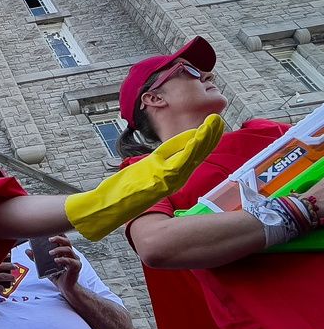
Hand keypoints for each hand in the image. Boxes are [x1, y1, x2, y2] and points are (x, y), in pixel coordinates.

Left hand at [30, 235, 81, 297]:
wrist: (65, 288)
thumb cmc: (57, 275)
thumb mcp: (45, 266)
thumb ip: (37, 259)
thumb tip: (27, 251)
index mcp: (64, 252)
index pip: (62, 239)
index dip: (58, 234)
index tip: (50, 231)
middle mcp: (71, 254)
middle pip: (67, 241)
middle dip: (58, 238)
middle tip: (49, 239)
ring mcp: (75, 259)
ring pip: (68, 249)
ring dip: (58, 249)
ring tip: (50, 253)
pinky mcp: (76, 266)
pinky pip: (70, 261)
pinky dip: (63, 259)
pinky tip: (56, 261)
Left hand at [65, 113, 224, 239]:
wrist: (109, 206)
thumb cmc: (125, 191)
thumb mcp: (145, 172)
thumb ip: (161, 161)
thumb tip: (172, 149)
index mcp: (172, 176)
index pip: (191, 155)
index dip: (203, 141)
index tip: (213, 126)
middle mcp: (175, 178)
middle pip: (197, 155)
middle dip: (209, 138)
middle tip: (219, 122)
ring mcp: (170, 179)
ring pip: (193, 156)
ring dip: (205, 139)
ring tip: (215, 123)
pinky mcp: (162, 179)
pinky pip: (180, 161)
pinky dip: (191, 147)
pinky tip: (198, 135)